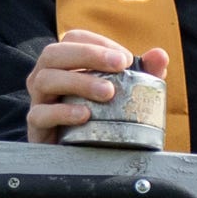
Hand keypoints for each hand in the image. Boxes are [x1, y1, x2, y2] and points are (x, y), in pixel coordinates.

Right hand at [25, 31, 168, 143]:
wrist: (84, 158)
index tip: (125, 59)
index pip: (74, 39)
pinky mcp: (36, 126)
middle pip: (54, 53)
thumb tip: (160, 55)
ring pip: (45, 79)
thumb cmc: (103, 118)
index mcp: (65, 63)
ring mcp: (38, 100)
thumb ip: (144, 74)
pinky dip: (63, 112)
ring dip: (79, 81)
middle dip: (88, 55)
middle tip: (119, 66)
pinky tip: (85, 115)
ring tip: (108, 93)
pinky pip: (40, 114)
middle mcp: (46, 76)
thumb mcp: (127, 94)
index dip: (99, 44)